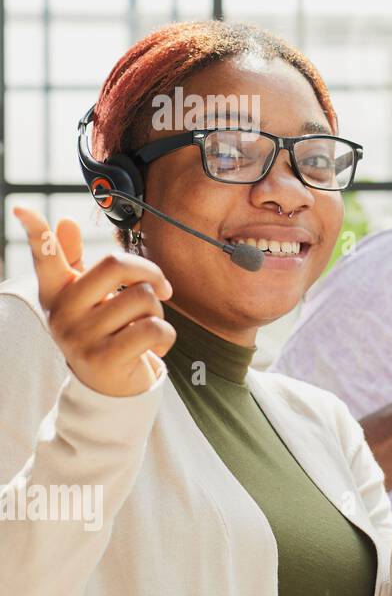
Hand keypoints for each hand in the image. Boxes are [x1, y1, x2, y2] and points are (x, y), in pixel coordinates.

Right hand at [14, 206, 175, 397]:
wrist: (109, 388)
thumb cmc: (103, 332)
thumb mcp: (88, 299)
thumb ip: (76, 262)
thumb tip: (65, 220)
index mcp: (59, 293)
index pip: (46, 259)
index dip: (36, 233)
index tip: (21, 207)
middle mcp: (63, 313)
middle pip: (117, 265)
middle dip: (151, 274)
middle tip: (161, 290)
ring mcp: (80, 337)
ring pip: (143, 298)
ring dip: (158, 313)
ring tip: (144, 329)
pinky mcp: (104, 359)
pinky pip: (154, 328)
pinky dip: (166, 337)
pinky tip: (152, 349)